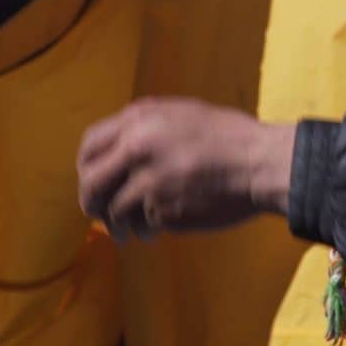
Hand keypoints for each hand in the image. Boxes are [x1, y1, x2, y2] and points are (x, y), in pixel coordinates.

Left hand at [76, 97, 294, 240]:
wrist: (260, 162)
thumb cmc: (229, 137)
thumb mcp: (182, 115)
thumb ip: (145, 128)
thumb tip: (116, 150)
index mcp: (140, 119)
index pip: (90, 145)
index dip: (86, 167)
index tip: (94, 181)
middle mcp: (137, 148)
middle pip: (91, 183)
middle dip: (92, 203)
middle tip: (100, 214)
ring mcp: (149, 181)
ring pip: (114, 211)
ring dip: (121, 225)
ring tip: (137, 231)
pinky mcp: (164, 210)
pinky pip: (144, 224)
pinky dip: (148, 229)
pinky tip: (160, 229)